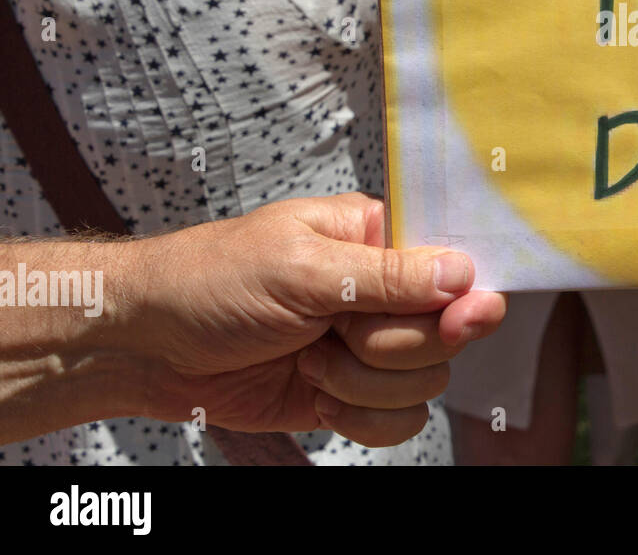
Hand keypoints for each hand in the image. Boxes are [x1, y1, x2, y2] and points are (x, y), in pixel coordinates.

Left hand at [117, 193, 505, 446]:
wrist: (148, 346)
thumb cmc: (210, 281)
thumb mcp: (300, 268)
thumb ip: (387, 275)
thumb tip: (463, 273)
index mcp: (378, 238)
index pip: (458, 265)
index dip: (466, 296)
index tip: (461, 317)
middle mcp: (384, 291)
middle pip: (447, 334)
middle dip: (389, 347)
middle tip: (335, 332)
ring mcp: (370, 345)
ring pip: (427, 381)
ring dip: (364, 384)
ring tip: (309, 359)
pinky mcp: (354, 393)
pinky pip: (401, 421)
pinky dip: (363, 419)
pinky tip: (318, 395)